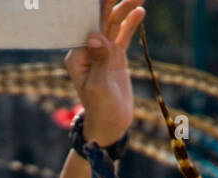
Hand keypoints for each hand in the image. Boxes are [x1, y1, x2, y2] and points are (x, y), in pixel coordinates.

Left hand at [65, 0, 145, 147]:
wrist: (111, 125)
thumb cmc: (101, 110)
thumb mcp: (100, 87)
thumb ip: (99, 60)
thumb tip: (95, 36)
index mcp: (77, 54)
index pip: (86, 24)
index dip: (95, 7)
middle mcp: (87, 49)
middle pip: (100, 19)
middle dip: (111, 2)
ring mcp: (102, 51)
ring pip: (113, 23)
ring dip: (125, 8)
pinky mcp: (115, 56)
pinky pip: (123, 35)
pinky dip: (131, 23)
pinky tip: (140, 11)